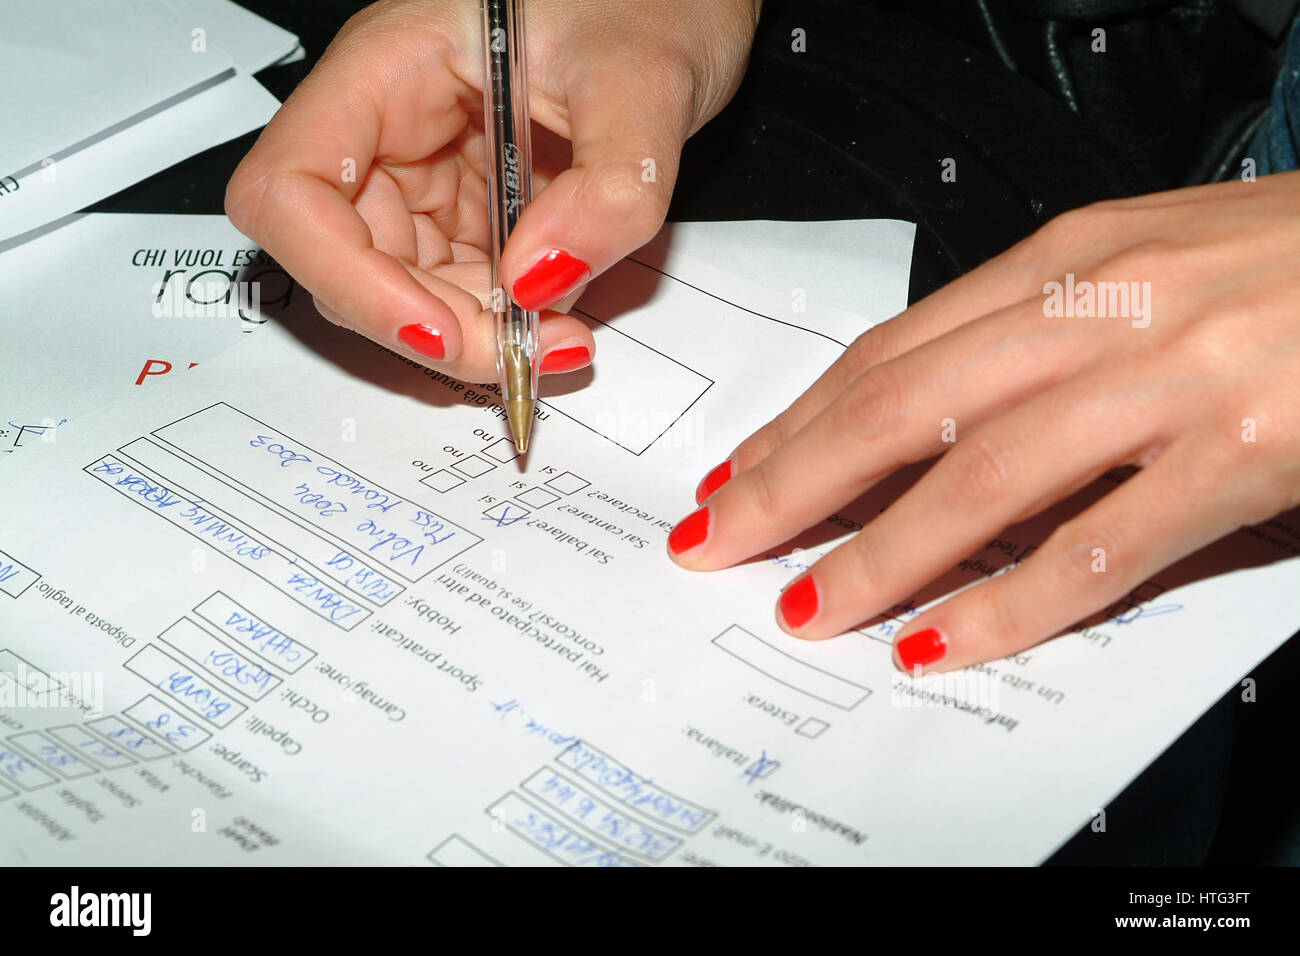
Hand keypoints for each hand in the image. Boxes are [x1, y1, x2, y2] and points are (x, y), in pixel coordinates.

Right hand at [225, 0, 758, 381]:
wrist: (682, 4)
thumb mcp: (644, 80)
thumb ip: (608, 186)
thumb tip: (542, 278)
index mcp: (392, 68)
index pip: (295, 189)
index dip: (345, 276)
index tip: (436, 327)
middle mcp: (394, 127)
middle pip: (348, 260)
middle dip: (429, 325)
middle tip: (522, 353)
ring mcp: (431, 175)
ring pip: (404, 290)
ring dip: (471, 335)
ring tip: (557, 339)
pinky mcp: (474, 210)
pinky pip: (461, 288)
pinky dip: (502, 322)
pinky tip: (557, 320)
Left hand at [668, 171, 1299, 673]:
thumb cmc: (1287, 258)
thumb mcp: (1141, 265)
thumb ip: (1034, 337)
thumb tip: (924, 426)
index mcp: (1066, 256)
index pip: (891, 351)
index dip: (800, 420)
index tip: (738, 473)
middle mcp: (1104, 308)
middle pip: (902, 409)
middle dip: (795, 486)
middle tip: (724, 543)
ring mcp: (1176, 380)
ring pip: (981, 479)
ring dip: (880, 555)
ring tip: (812, 608)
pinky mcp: (1250, 454)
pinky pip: (1106, 548)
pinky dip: (1017, 603)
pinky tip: (952, 642)